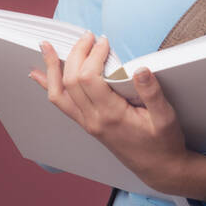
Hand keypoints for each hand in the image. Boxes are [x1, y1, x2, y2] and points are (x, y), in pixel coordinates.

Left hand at [28, 31, 201, 195]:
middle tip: (88, 37)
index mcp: (111, 116)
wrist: (158, 168)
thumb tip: (140, 69)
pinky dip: (49, 86)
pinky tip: (39, 74)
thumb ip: (152, 93)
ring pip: (58, 94)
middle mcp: (93, 120)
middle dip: (75, 54)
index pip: (89, 79)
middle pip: (70, 81)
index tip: (104, 41)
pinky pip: (61, 104)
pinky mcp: (87, 124)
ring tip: (46, 47)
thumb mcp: (166, 118)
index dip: (93, 55)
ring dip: (51, 68)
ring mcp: (87, 123)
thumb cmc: (163, 144)